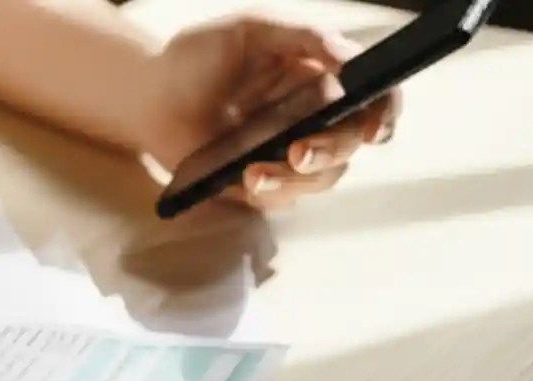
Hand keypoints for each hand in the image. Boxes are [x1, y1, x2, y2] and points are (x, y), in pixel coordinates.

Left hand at [140, 14, 401, 208]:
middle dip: (330, 152)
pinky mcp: (263, 181)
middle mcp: (314, 117)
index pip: (374, 96)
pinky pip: (283, 197)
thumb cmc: (196, 58)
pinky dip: (269, 191)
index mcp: (321, 76)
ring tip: (254, 171)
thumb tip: (349, 58)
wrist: (147, 98)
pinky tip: (243, 178)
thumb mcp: (250, 31)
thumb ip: (303, 36)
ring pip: (321, 177)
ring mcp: (289, 152)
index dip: (385, 114)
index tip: (374, 131)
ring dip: (294, 178)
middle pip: (350, 143)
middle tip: (299, 152)